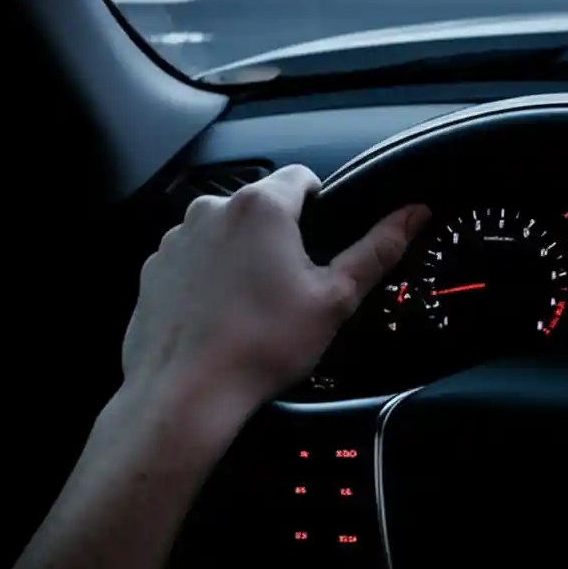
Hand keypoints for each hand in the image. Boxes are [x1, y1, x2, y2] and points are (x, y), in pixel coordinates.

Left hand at [123, 164, 428, 413]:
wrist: (187, 391)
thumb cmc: (262, 345)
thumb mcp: (336, 298)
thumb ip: (377, 250)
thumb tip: (413, 214)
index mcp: (262, 206)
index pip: (302, 177)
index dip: (321, 206)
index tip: (324, 244)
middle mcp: (212, 210)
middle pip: (262, 207)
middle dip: (281, 238)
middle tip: (295, 288)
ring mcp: (177, 238)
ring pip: (226, 233)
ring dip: (243, 257)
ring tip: (256, 307)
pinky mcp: (154, 269)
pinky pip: (194, 261)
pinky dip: (210, 280)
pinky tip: (223, 317)